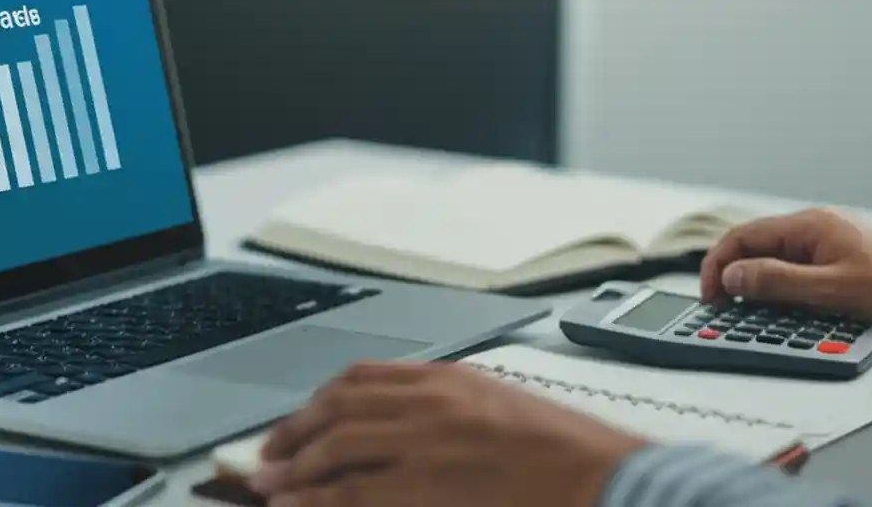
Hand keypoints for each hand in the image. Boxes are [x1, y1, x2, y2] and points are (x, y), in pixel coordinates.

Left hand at [251, 361, 646, 506]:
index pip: (362, 377)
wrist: (603, 479)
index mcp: (446, 379)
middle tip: (269, 455)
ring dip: (294, 467)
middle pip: (337, 407)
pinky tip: (294, 505)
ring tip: (267, 486)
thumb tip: (398, 429)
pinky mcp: (423, 487)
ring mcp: (424, 444)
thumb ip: (447, 409)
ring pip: (336, 447)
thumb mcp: (499, 407)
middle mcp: (428, 403)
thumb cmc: (564, 452)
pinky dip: (316, 499)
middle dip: (294, 432)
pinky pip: (352, 493)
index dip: (319, 400)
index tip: (301, 419)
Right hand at [700, 208, 871, 323]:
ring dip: (757, 284)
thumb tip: (733, 276)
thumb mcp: (832, 291)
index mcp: (810, 225)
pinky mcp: (838, 261)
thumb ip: (778, 282)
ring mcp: (827, 243)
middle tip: (722, 307)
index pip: (744, 236)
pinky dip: (779, 288)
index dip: (718, 264)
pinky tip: (782, 308)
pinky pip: (794, 270)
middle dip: (734, 275)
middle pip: (756, 246)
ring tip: (749, 311)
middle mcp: (815, 228)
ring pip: (774, 259)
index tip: (710, 295)